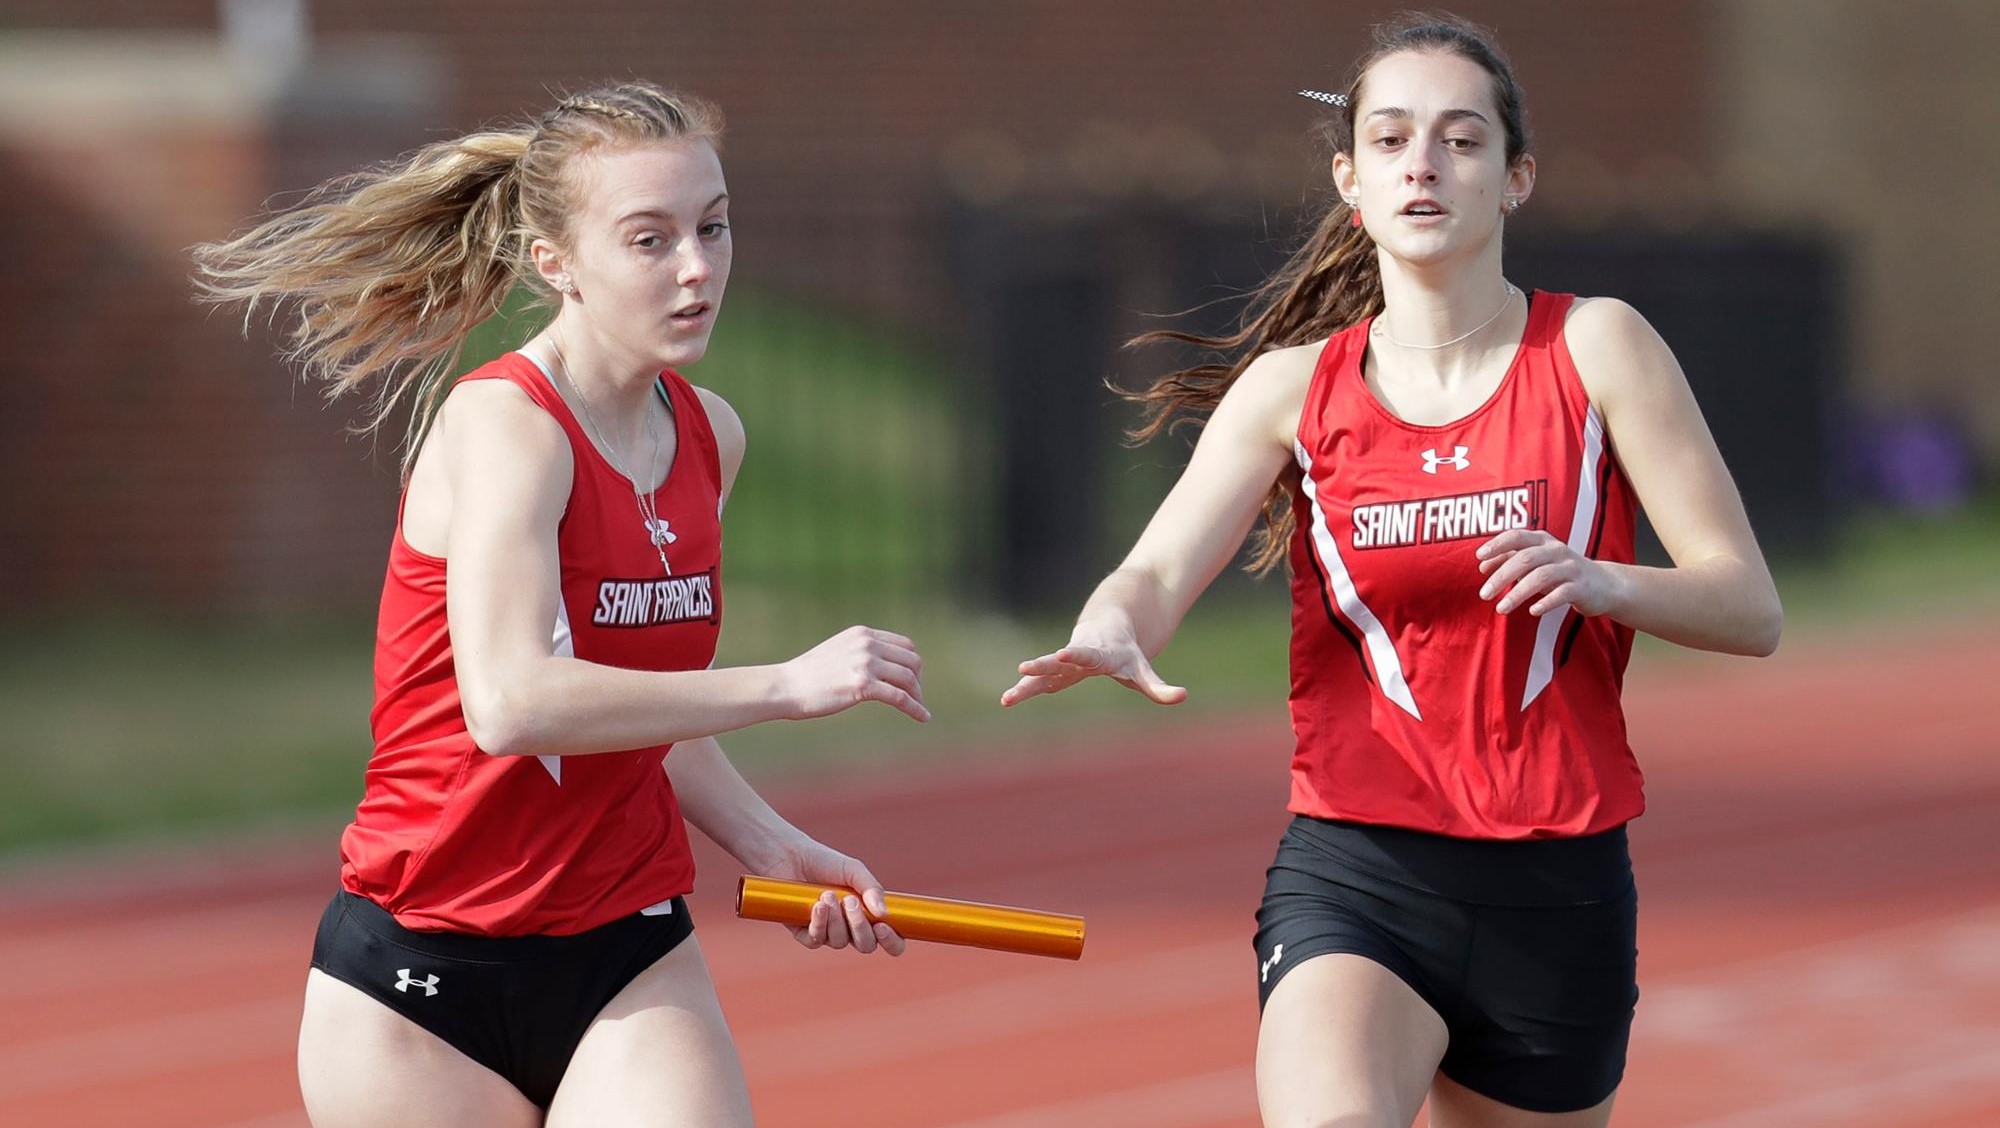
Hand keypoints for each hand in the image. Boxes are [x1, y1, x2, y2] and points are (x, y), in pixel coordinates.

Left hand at [760, 835, 905, 955]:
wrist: (791, 856)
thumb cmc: (826, 862)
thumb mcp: (854, 870)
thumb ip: (871, 889)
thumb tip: (884, 913)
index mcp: (870, 915)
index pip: (890, 941)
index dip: (892, 941)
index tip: (882, 926)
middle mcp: (851, 929)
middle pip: (866, 945)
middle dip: (859, 927)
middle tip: (850, 901)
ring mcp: (828, 933)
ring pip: (839, 942)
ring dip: (836, 920)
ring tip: (827, 894)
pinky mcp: (805, 933)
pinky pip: (816, 940)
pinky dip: (818, 924)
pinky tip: (817, 906)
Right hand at [778, 626, 928, 722]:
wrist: (785, 686)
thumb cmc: (808, 675)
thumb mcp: (838, 652)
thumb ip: (860, 652)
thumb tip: (882, 665)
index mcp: (862, 634)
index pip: (904, 645)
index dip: (912, 664)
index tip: (912, 681)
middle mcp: (867, 644)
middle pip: (912, 660)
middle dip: (918, 680)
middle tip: (916, 697)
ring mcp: (865, 663)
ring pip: (908, 679)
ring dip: (918, 696)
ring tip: (919, 709)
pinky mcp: (863, 685)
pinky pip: (900, 697)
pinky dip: (915, 708)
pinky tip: (923, 717)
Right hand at [1001, 626, 1186, 706]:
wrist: (1109, 622)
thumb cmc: (1127, 651)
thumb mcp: (1143, 670)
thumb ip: (1159, 687)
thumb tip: (1182, 697)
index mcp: (1102, 653)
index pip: (1090, 654)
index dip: (1077, 656)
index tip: (1064, 654)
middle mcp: (1079, 654)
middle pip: (1058, 661)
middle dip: (1042, 665)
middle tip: (1023, 669)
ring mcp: (1064, 662)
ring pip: (1043, 673)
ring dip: (1027, 686)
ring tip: (1007, 699)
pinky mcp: (1055, 669)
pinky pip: (1040, 682)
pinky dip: (1027, 690)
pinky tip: (1010, 699)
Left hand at [1475, 529, 1621, 616]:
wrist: (1603, 584)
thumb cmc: (1560, 572)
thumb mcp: (1536, 562)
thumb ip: (1511, 560)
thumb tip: (1482, 565)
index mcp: (1542, 540)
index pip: (1516, 536)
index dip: (1497, 544)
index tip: (1479, 557)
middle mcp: (1556, 550)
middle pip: (1525, 559)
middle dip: (1501, 576)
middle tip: (1484, 594)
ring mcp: (1570, 568)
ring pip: (1541, 577)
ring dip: (1518, 593)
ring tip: (1501, 608)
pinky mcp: (1581, 587)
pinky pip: (1562, 593)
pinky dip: (1546, 602)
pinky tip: (1532, 611)